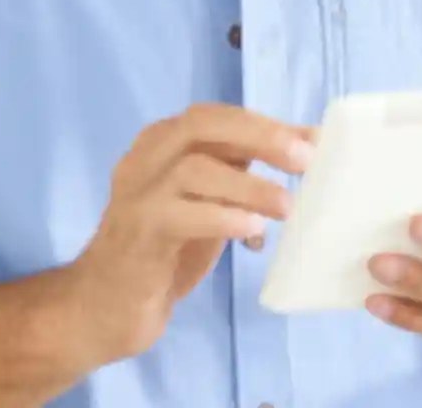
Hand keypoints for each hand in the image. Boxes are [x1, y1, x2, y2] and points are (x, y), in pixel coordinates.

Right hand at [70, 103, 313, 364]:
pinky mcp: (138, 232)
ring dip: (249, 186)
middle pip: (202, 125)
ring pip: (194, 169)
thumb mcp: (205, 203)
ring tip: (286, 208)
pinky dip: (223, 218)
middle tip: (305, 161)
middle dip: (260, 137)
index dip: (267, 124)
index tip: (314, 140)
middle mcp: (145, 158)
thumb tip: (301, 153)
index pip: (217, 117)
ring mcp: (137, 193)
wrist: (107, 304)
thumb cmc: (164, 252)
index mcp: (162, 143)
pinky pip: (182, 215)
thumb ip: (236, 175)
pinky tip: (252, 233)